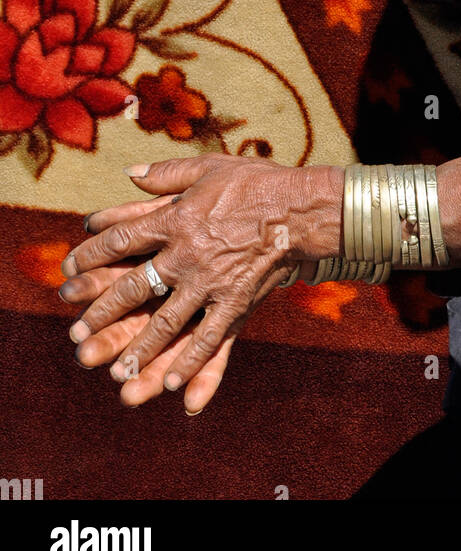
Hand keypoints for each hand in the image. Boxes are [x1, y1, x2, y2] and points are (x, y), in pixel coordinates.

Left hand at [59, 154, 343, 396]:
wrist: (303, 209)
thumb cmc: (257, 183)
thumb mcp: (209, 168)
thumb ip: (166, 174)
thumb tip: (129, 174)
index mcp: (175, 219)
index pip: (121, 240)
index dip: (92, 255)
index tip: (69, 270)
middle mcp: (185, 254)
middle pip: (133, 287)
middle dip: (102, 313)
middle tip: (77, 336)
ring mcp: (210, 282)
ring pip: (165, 322)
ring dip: (139, 349)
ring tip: (117, 373)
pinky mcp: (235, 302)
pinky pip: (208, 337)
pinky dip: (190, 361)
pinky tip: (172, 383)